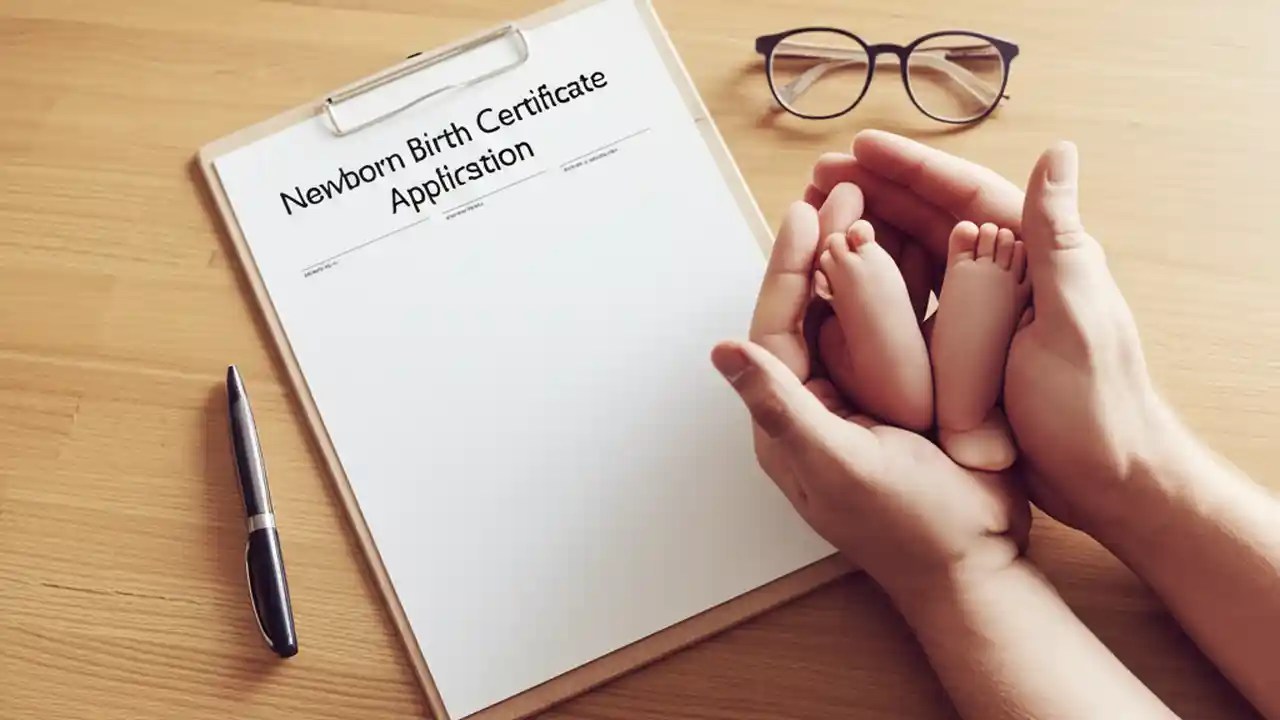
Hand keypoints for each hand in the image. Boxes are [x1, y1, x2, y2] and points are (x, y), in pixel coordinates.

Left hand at [713, 201, 1027, 598]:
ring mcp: (869, 394)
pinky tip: (926, 242)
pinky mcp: (914, 391)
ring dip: (868, 256)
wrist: (979, 563)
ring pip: (861, 309)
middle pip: (818, 308)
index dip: (787, 267)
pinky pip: (905, 326)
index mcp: (792, 416)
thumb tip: (721, 352)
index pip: (777, 326)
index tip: (802, 212)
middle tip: (842, 189)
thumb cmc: (907, 528)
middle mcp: (823, 398)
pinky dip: (912, 284)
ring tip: (879, 200)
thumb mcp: (838, 465)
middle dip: (826, 247)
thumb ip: (780, 406)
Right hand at [809, 131, 1171, 533]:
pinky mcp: (965, 352)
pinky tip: (841, 284)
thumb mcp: (1075, 318)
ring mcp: (983, 315)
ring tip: (821, 221)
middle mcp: (1008, 276)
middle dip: (876, 193)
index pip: (965, 194)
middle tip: (821, 177)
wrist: (1106, 483)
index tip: (861, 148)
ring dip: (871, 236)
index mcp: (1036, 256)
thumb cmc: (1097, 407)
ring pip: (917, 260)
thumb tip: (1059, 150)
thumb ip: (1057, 237)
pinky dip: (876, 290)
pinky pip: (912, 309)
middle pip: (931, 219)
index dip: (911, 168)